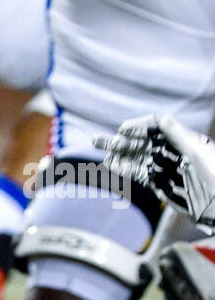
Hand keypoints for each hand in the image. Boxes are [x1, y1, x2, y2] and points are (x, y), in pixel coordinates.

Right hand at [96, 113, 214, 229]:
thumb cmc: (213, 175)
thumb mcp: (196, 151)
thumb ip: (176, 133)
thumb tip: (158, 115)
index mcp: (181, 139)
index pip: (154, 128)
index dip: (137, 127)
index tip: (122, 130)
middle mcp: (171, 151)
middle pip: (141, 143)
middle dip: (120, 142)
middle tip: (97, 141)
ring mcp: (165, 168)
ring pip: (137, 159)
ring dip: (119, 157)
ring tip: (102, 157)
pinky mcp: (161, 184)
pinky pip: (140, 174)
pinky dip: (126, 170)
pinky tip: (113, 167)